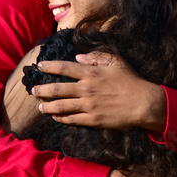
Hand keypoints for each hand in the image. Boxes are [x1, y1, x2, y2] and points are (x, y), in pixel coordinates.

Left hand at [31, 51, 166, 132]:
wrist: (144, 103)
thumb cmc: (131, 81)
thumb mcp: (116, 61)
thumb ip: (97, 56)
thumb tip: (79, 57)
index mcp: (91, 73)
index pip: (64, 68)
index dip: (50, 66)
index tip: (40, 66)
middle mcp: (86, 89)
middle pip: (57, 89)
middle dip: (42, 90)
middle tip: (33, 91)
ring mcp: (88, 105)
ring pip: (61, 106)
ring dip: (47, 106)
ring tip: (39, 105)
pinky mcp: (93, 119)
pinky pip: (72, 119)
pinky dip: (61, 118)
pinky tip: (55, 116)